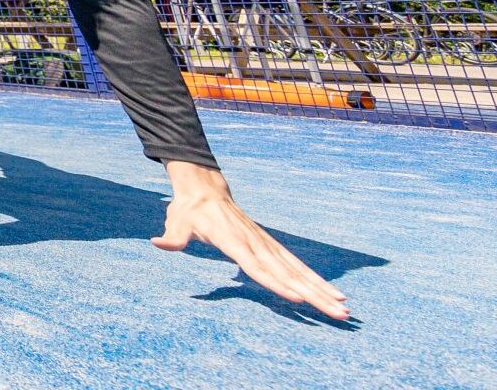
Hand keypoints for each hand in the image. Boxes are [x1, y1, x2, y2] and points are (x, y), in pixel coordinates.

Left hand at [156, 163, 350, 319]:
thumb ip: (172, 237)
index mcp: (233, 241)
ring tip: (344, 309)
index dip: (275, 283)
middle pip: (287, 273)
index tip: (296, 298)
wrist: (205, 188)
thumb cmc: (189, 210)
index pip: (256, 266)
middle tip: (338, 314)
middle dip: (313, 294)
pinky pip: (296, 266)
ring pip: (298, 271)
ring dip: (322, 290)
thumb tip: (157, 243)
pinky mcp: (271, 246)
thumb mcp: (177, 221)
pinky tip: (333, 294)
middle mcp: (255, 244)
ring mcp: (266, 245)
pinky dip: (315, 280)